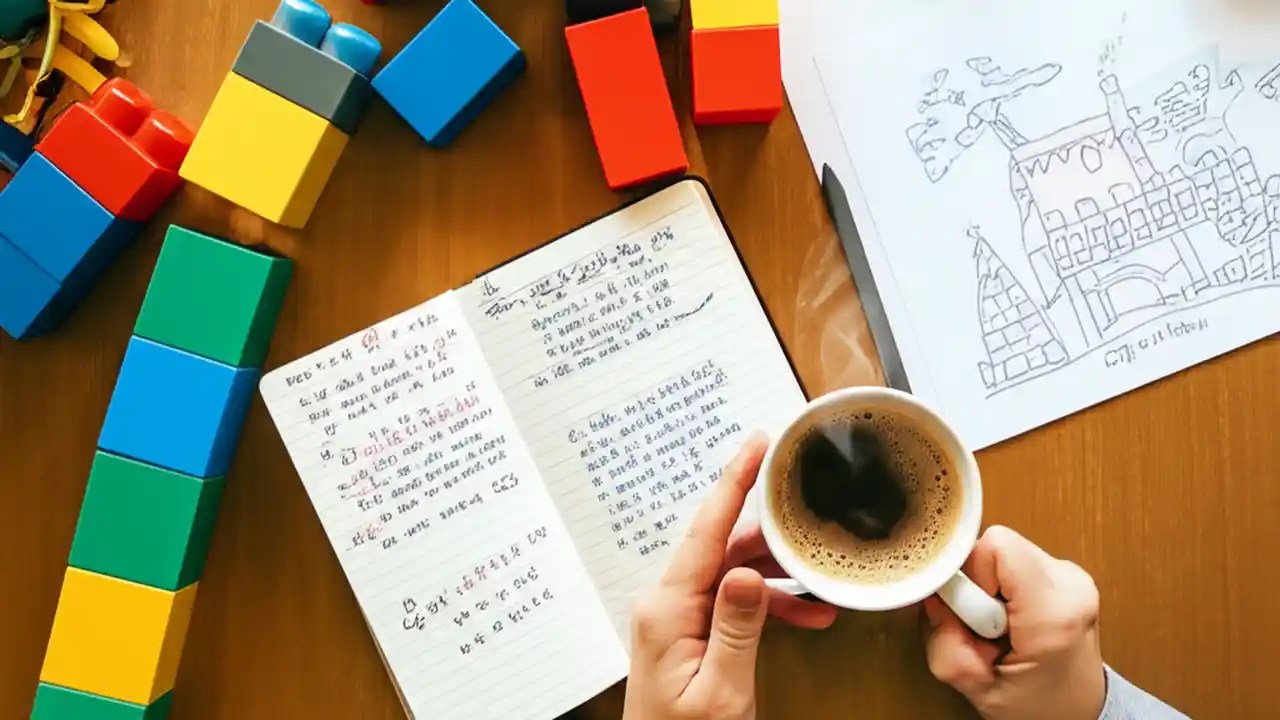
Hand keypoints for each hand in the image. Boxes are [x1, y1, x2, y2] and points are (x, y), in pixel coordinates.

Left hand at [623, 433, 838, 719]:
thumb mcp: (721, 690)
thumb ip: (737, 628)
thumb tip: (747, 572)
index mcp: (668, 608)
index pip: (706, 531)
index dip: (733, 482)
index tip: (756, 443)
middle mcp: (668, 602)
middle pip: (726, 547)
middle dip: (774, 535)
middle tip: (813, 515)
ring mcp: (678, 616)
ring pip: (734, 573)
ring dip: (779, 575)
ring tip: (824, 579)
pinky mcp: (690, 632)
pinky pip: (733, 602)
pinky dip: (770, 604)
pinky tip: (809, 613)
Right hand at [923, 526, 1104, 719]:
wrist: (1079, 710)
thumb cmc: (1041, 707)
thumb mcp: (980, 690)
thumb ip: (946, 643)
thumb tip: (935, 598)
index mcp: (1054, 613)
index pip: (996, 545)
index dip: (970, 575)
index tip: (973, 614)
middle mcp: (1070, 585)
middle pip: (995, 546)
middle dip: (976, 584)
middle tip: (985, 627)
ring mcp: (1071, 575)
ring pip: (1002, 552)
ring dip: (988, 586)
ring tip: (1000, 626)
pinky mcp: (1065, 572)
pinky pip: (1013, 559)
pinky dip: (1001, 585)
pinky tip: (1010, 617)